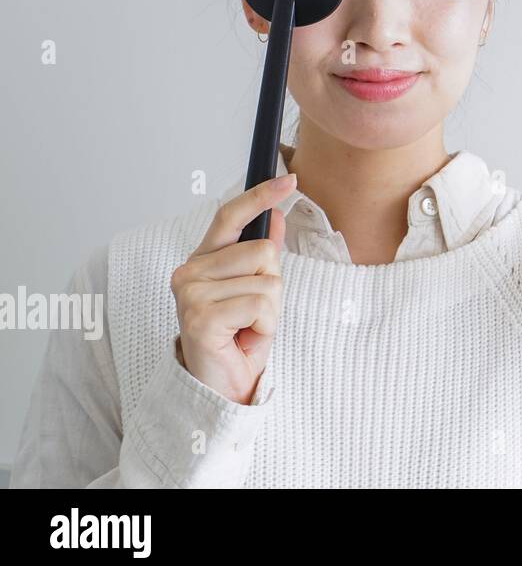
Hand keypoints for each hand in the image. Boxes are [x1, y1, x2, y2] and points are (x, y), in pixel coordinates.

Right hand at [171, 174, 294, 404]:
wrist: (223, 385)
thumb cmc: (237, 337)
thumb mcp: (256, 289)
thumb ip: (261, 253)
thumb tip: (275, 216)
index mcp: (202, 261)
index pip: (230, 217)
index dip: (260, 196)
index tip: (289, 179)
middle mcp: (189, 273)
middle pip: (262, 251)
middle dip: (272, 284)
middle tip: (252, 312)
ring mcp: (191, 295)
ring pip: (267, 280)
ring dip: (270, 309)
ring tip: (248, 327)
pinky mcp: (200, 319)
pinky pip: (261, 305)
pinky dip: (265, 325)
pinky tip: (244, 339)